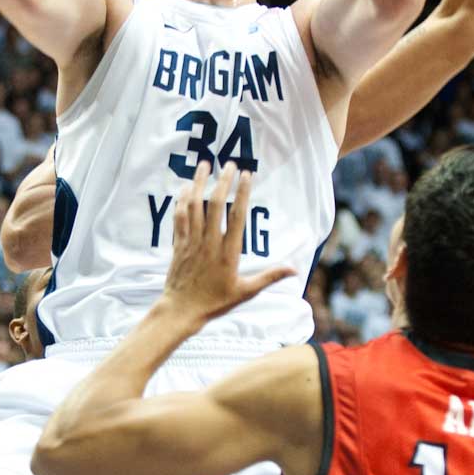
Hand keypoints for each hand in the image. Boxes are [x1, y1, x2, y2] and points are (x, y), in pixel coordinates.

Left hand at [164, 162, 294, 323]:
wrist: (182, 311)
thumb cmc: (215, 302)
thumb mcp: (246, 292)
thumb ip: (270, 277)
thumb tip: (295, 270)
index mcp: (228, 252)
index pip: (237, 216)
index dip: (242, 193)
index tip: (247, 175)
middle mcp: (209, 243)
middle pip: (215, 204)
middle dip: (223, 181)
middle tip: (230, 163)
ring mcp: (192, 242)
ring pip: (194, 206)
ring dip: (200, 183)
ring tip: (205, 164)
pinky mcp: (179, 243)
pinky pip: (179, 217)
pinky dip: (182, 200)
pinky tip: (186, 187)